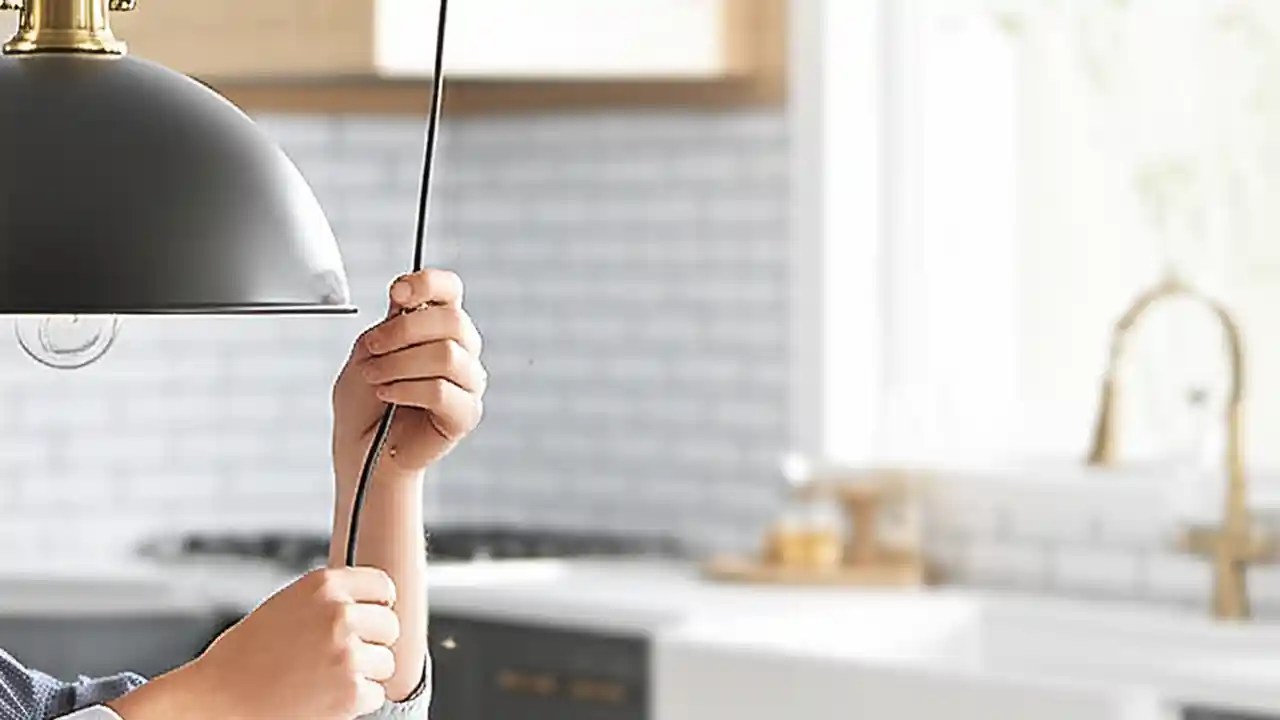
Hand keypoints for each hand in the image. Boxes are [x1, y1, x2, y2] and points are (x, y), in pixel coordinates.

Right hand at [110, 568, 401, 719]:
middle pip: (390, 625)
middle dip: (373, 643)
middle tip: (341, 657)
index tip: (371, 618)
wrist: (217, 698)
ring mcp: (348, 652)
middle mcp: (340, 614)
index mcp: (324, 585)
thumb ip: (330, 600)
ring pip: (386, 662)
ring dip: (365, 674)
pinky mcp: (351, 691)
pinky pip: (376, 694)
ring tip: (326, 678)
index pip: (383, 586)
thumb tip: (373, 604)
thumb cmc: (245, 656)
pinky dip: (356, 701)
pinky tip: (324, 696)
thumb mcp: (289, 606)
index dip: (377, 606)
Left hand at [333, 269, 485, 483]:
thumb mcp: (370, 349)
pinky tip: (389, 395)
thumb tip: (408, 298)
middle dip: (403, 331)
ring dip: (400, 364)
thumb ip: (394, 321)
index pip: (449, 290)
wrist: (360, 448)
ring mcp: (468, 382)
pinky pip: (440, 390)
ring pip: (445, 355)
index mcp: (439, 327)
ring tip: (377, 378)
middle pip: (451, 320)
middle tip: (374, 349)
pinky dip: (405, 390)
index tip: (396, 294)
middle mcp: (461, 350)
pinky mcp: (466, 413)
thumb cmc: (365, 402)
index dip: (426, 284)